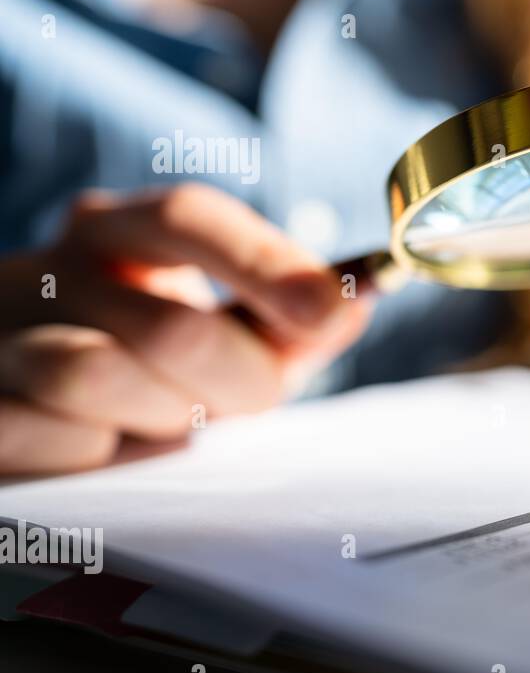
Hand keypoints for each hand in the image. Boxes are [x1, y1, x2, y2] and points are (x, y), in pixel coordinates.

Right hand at [0, 185, 369, 474]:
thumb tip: (351, 302)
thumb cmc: (149, 361)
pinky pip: (53, 439)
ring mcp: (3, 335)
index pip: (187, 218)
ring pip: (93, 376)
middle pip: (171, 325)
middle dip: (230, 383)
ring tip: (156, 417)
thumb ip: (292, 323)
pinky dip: (94, 454)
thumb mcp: (226, 330)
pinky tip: (95, 441)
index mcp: (121, 233)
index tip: (329, 308)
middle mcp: (54, 269)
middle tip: (232, 398)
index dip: (265, 261)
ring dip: (155, 416)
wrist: (22, 391)